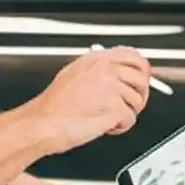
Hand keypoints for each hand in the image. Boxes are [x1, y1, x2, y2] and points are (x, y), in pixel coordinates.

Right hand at [28, 47, 151, 154]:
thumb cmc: (53, 106)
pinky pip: (130, 119)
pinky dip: (120, 127)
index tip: (139, 82)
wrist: (42, 123)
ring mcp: (112, 88)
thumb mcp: (74, 74)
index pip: (134, 57)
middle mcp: (106, 70)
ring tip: (107, 118)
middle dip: (139, 95)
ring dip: (125, 113)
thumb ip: (97, 69)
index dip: (141, 72)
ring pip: (137, 102)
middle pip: (142, 79)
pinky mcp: (114, 108)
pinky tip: (105, 127)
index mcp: (97, 59)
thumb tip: (115, 71)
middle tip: (128, 105)